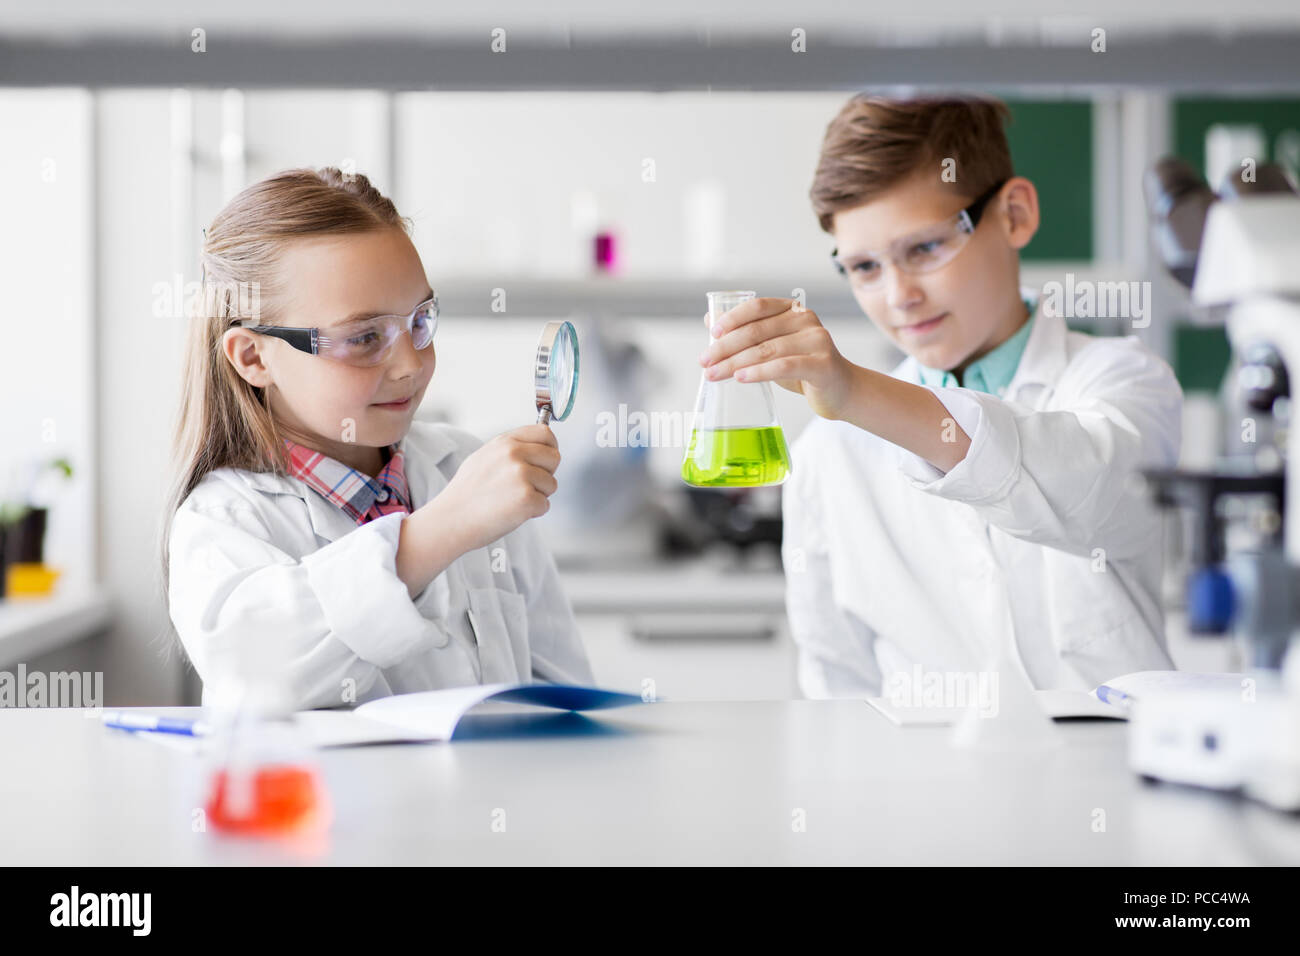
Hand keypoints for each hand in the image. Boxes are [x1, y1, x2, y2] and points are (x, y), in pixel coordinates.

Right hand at [432, 424, 560, 550]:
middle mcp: (514, 454)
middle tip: (525, 486)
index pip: (545, 433)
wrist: (451, 519)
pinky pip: (545, 505)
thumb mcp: (484, 457)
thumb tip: (538, 446)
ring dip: (538, 496)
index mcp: (505, 442)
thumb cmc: (466, 494)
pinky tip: (512, 512)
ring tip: (511, 500)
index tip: (545, 460)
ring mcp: (521, 475)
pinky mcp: (526, 498)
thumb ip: (511, 449)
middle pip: (554, 458)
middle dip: (546, 474)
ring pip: (551, 484)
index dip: (550, 448)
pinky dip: (533, 513)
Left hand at [699, 297, 856, 420]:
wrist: (841, 390)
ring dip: (735, 363)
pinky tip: (741, 378)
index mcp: (792, 310)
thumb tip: (710, 320)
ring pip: (767, 349)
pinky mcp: (822, 364)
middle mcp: (806, 320)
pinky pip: (784, 366)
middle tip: (704, 362)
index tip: (712, 333)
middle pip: (757, 330)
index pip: (758, 307)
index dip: (732, 317)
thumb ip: (747, 333)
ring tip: (714, 374)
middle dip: (725, 347)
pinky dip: (758, 372)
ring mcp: (816, 340)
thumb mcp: (773, 347)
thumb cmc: (803, 367)